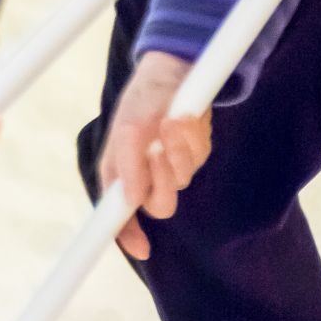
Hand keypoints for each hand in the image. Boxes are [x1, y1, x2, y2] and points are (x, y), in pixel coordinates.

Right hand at [98, 51, 210, 261]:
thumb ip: (127, 167)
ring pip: (183, 179)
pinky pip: (199, 157)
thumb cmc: (140, 101)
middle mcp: (146, 176)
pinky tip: (185, 116)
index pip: (120, 218)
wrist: (170, 71)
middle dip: (161, 179)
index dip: (129, 236)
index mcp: (120, 176)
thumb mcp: (126, 129)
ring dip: (178, 149)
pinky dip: (192, 137)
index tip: (143, 249)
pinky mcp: (194, 152)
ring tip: (171, 120)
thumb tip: (130, 202)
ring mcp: (172, 166)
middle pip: (161, 205)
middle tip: (157, 151)